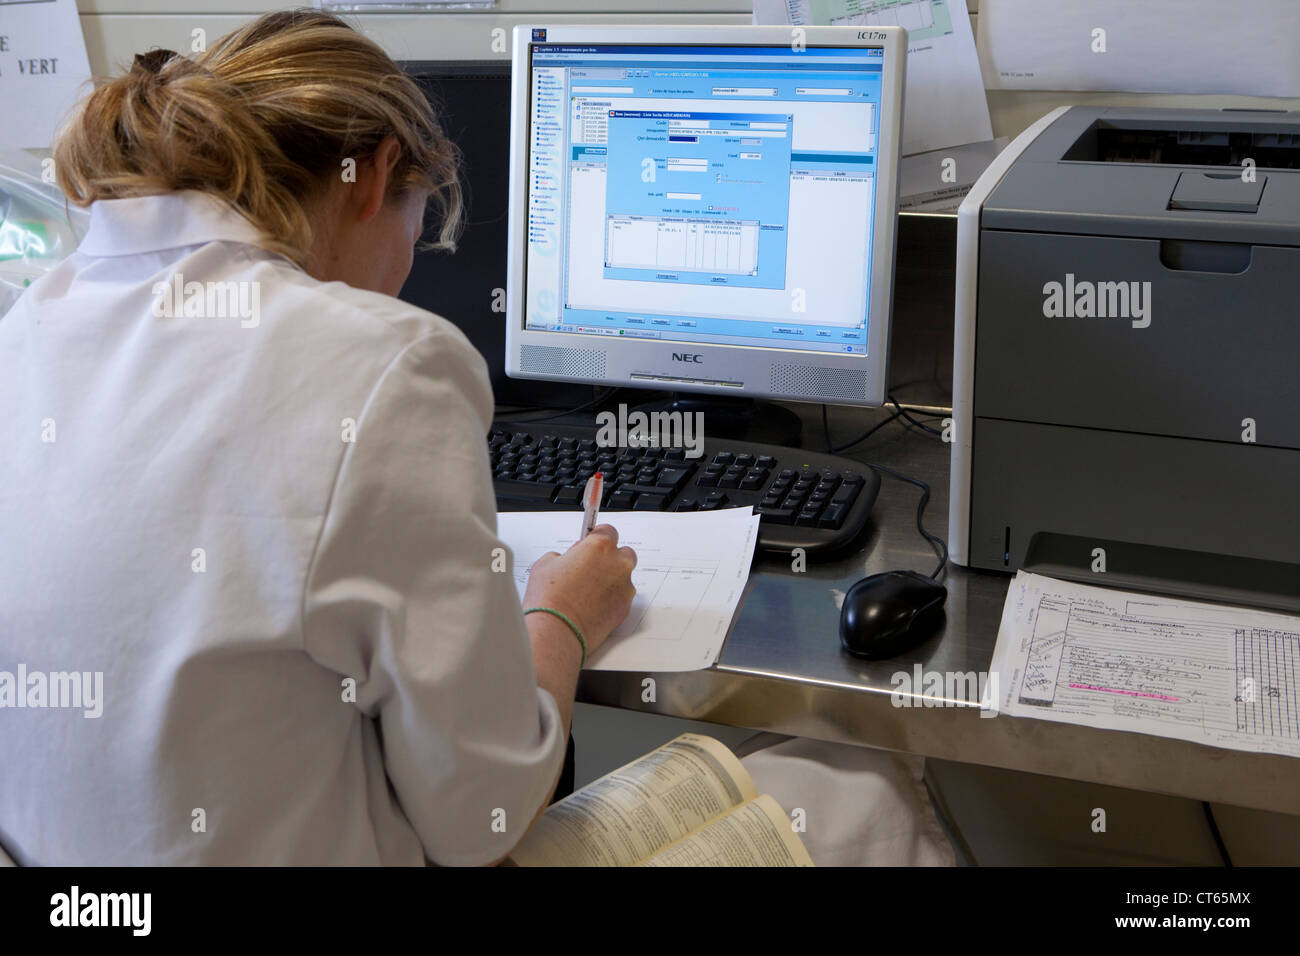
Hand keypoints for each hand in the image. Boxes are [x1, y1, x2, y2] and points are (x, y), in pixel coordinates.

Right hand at [522, 524, 636, 656]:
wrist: (556, 631)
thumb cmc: (549, 598)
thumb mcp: (545, 563)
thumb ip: (563, 555)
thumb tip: (569, 559)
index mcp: (600, 546)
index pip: (609, 531)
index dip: (597, 538)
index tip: (590, 544)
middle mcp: (618, 564)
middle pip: (623, 553)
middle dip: (610, 558)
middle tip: (590, 568)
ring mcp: (625, 587)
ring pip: (623, 577)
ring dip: (611, 580)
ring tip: (588, 592)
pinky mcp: (625, 608)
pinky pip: (621, 597)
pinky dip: (611, 600)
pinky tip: (592, 606)